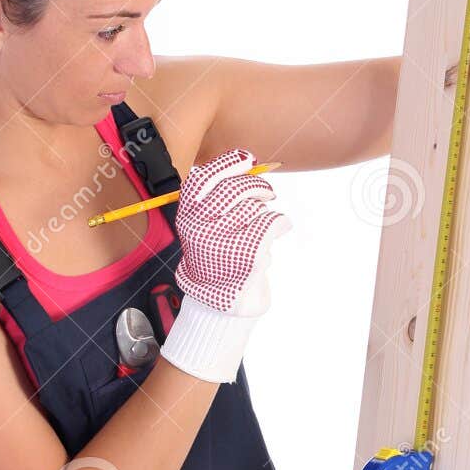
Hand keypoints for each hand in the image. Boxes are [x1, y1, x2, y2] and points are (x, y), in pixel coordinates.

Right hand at [160, 148, 291, 382]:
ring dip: (266, 210)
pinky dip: (282, 223)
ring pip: (255, 206)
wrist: (220, 308)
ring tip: (262, 222)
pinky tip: (280, 229)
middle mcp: (200, 229)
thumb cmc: (216, 264)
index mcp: (187, 219)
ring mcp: (223, 241)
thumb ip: (214, 202)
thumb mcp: (203, 231)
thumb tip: (244, 167)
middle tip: (266, 193)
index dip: (228, 165)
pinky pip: (273, 222)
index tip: (246, 160)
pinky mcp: (248, 255)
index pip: (204, 179)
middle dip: (257, 186)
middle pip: (234, 188)